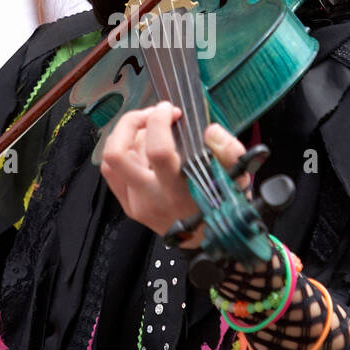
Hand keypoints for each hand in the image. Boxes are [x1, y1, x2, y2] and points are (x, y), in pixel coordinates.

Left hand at [99, 102, 249, 243]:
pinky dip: (124, 151)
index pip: (157, 151)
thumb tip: (210, 130)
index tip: (171, 110)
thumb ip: (229, 151)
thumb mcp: (238, 178)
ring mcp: (136, 204)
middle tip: (152, 114)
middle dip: (130, 123)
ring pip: (110, 160)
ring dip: (127, 135)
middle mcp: (152, 199)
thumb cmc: (222, 204)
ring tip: (151, 130)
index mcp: (179, 193)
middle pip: (117, 154)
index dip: (159, 121)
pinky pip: (113, 171)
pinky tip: (144, 147)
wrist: (209, 239)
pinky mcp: (128, 206)